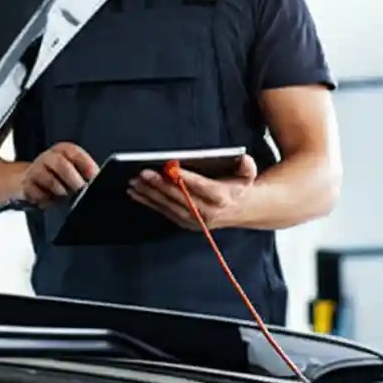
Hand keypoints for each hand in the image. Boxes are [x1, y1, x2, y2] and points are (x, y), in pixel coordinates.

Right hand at [21, 142, 98, 207]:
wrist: (26, 180)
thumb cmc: (55, 175)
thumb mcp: (70, 168)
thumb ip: (83, 173)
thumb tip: (98, 181)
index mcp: (62, 150)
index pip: (74, 152)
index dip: (86, 164)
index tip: (94, 177)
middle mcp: (48, 157)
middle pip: (62, 164)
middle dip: (73, 179)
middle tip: (81, 190)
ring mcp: (35, 170)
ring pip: (49, 180)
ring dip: (59, 190)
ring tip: (63, 195)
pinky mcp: (25, 184)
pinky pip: (37, 193)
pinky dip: (45, 199)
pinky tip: (49, 200)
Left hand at [127, 154, 257, 230]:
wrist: (242, 210)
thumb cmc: (239, 186)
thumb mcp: (248, 173)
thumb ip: (247, 165)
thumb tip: (243, 159)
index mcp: (222, 198)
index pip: (202, 187)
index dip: (186, 178)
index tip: (171, 168)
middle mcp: (207, 212)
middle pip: (180, 197)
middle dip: (160, 185)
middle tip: (143, 173)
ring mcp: (195, 221)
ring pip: (168, 206)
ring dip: (149, 194)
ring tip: (134, 183)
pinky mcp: (186, 223)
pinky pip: (164, 212)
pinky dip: (149, 203)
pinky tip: (137, 194)